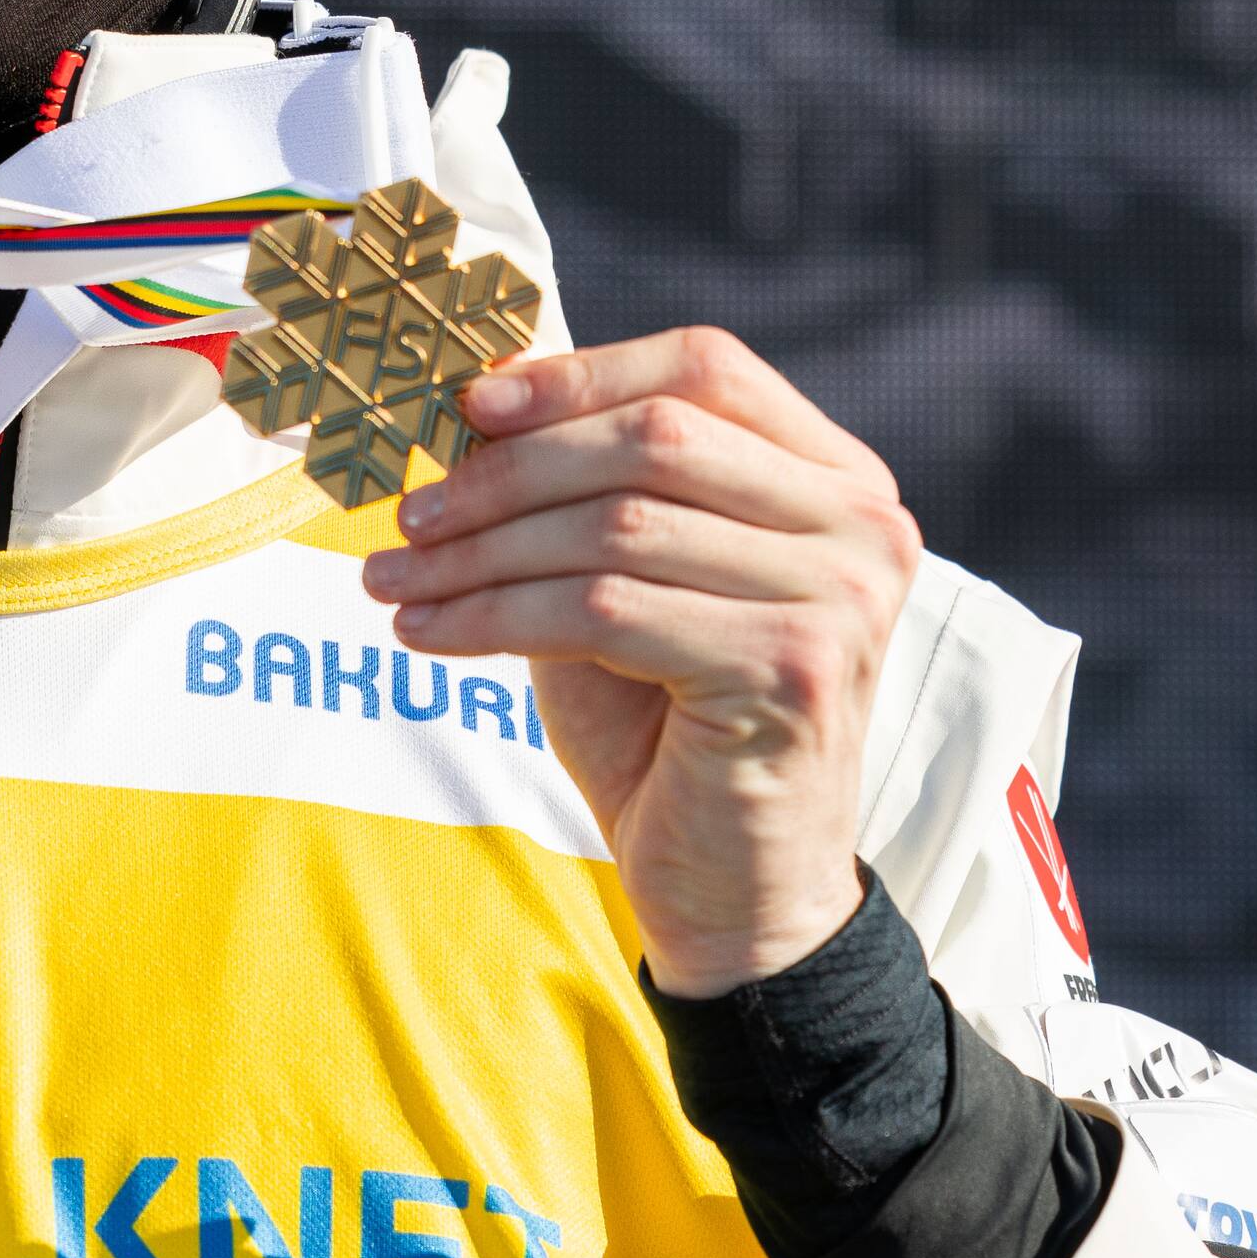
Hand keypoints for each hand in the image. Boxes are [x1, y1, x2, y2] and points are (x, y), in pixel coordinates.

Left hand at [355, 328, 921, 992]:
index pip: (706, 367)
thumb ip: (586, 490)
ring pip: (617, 525)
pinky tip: (432, 635)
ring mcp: (838, 596)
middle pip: (655, 437)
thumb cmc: (671, 729)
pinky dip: (497, 616)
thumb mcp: (628, 581)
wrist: (736, 890)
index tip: (466, 404)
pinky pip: (605, 611)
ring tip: (395, 580)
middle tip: (409, 513)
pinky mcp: (788, 669)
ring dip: (482, 552)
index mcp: (837, 476)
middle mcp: (862, 522)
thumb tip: (477, 399)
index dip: (579, 373)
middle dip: (510, 471)